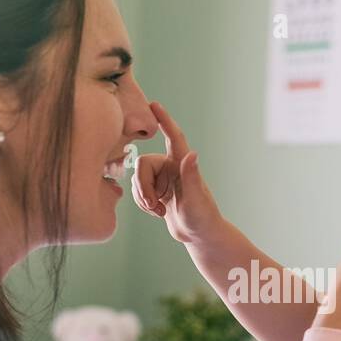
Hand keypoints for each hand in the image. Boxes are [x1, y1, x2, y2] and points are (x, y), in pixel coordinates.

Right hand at [131, 101, 228, 246]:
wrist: (199, 235)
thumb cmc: (203, 217)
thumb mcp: (196, 198)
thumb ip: (191, 176)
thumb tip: (192, 154)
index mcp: (182, 164)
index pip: (173, 137)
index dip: (164, 120)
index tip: (153, 105)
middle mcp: (171, 168)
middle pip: (143, 164)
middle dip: (142, 186)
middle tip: (152, 204)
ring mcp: (163, 180)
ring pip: (137, 179)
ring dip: (143, 197)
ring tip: (158, 210)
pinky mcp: (156, 191)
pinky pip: (137, 190)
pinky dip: (143, 202)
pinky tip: (157, 212)